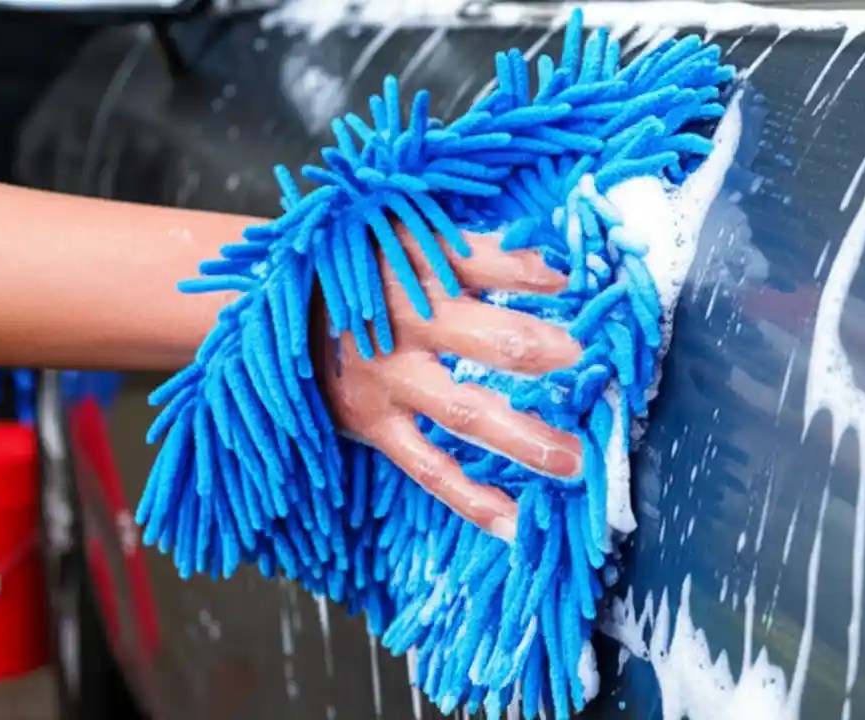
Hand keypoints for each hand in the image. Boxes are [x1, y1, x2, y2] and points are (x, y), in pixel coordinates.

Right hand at [317, 227, 582, 540]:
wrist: (276, 312)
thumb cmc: (362, 268)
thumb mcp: (404, 237)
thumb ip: (474, 249)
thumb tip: (558, 267)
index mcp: (412, 264)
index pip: (485, 263)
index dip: (538, 274)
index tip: (581, 285)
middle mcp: (403, 323)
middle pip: (483, 339)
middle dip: (542, 351)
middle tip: (589, 364)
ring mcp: (388, 380)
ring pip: (465, 411)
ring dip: (523, 436)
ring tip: (573, 461)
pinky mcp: (374, 425)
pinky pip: (428, 468)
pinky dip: (471, 499)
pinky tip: (515, 523)